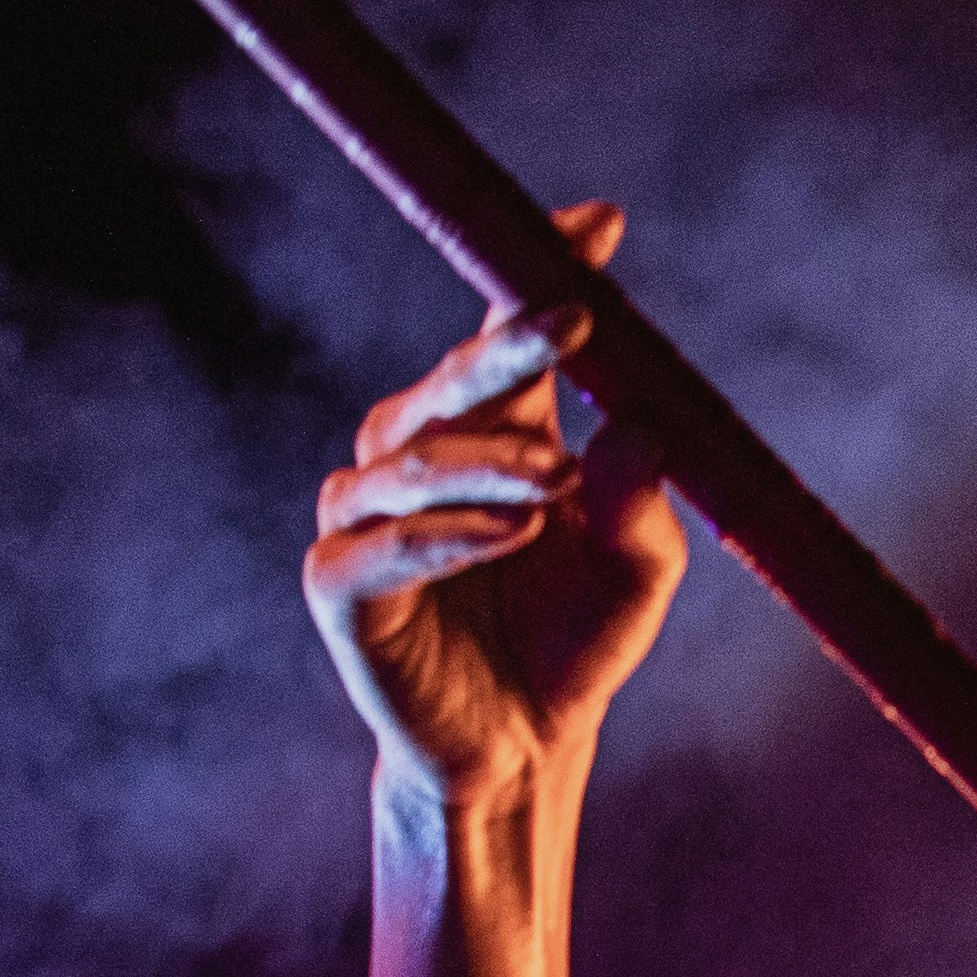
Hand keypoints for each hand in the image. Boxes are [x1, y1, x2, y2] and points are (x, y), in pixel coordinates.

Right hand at [306, 200, 689, 803]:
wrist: (520, 750)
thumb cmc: (576, 645)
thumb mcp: (637, 570)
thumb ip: (639, 499)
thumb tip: (636, 426)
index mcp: (487, 431)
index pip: (504, 334)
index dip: (541, 270)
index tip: (598, 226)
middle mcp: (413, 454)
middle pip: (450, 381)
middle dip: (508, 347)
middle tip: (573, 325)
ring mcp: (365, 515)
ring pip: (413, 458)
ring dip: (489, 460)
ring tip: (556, 480)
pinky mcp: (337, 583)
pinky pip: (383, 543)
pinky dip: (448, 534)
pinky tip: (514, 532)